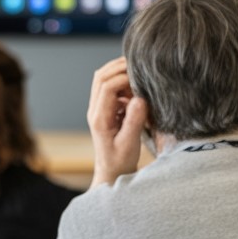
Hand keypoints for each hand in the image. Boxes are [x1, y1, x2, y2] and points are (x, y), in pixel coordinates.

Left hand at [86, 57, 147, 187]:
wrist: (112, 172)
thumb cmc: (120, 161)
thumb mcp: (129, 144)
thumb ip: (134, 121)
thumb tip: (139, 99)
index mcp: (99, 117)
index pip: (106, 87)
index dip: (123, 78)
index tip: (141, 79)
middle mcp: (95, 110)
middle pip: (101, 77)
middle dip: (119, 67)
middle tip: (141, 66)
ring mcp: (99, 108)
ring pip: (103, 80)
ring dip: (120, 72)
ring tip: (139, 75)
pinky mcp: (106, 109)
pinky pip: (110, 88)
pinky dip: (122, 82)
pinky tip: (137, 89)